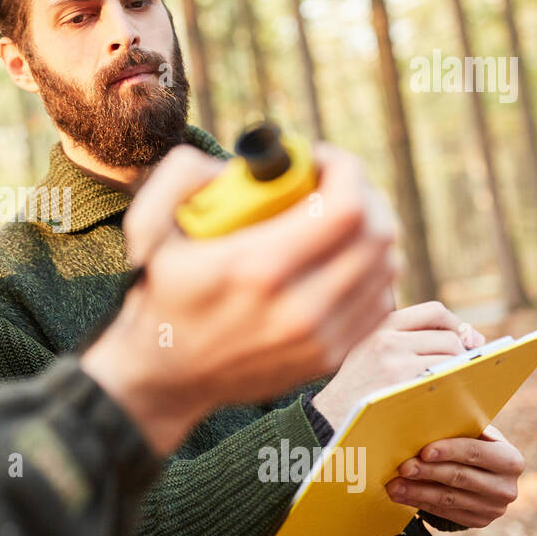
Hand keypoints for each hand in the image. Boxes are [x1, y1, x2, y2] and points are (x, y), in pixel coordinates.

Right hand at [82, 143, 396, 454]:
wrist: (166, 375)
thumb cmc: (160, 292)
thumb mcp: (148, 227)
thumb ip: (181, 174)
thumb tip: (236, 163)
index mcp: (257, 268)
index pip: (347, 206)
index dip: (345, 169)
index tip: (317, 160)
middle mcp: (299, 307)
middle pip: (379, 234)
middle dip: (364, 193)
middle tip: (331, 185)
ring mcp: (320, 339)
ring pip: (388, 267)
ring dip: (372, 232)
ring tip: (338, 222)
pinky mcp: (330, 358)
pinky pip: (381, 302)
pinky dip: (372, 273)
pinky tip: (342, 263)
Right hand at [311, 301, 485, 430]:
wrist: (329, 417)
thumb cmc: (358, 388)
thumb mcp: (370, 350)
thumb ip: (408, 338)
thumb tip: (468, 336)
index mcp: (381, 323)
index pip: (434, 311)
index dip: (457, 326)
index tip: (467, 342)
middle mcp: (386, 335)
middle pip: (448, 336)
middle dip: (462, 355)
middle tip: (462, 374)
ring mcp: (393, 359)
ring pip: (451, 358)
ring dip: (459, 374)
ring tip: (452, 388)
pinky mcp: (401, 383)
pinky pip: (445, 379)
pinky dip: (453, 389)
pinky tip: (448, 400)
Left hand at [386, 424, 522, 527]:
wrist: (487, 475)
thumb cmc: (474, 445)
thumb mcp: (475, 434)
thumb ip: (459, 429)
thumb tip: (423, 422)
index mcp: (510, 459)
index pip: (475, 453)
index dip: (449, 451)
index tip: (424, 451)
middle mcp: (506, 487)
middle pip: (460, 477)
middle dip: (427, 472)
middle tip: (402, 468)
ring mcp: (493, 509)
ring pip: (448, 499)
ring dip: (417, 491)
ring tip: (394, 485)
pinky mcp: (478, 521)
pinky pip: (444, 512)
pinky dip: (420, 502)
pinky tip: (401, 495)